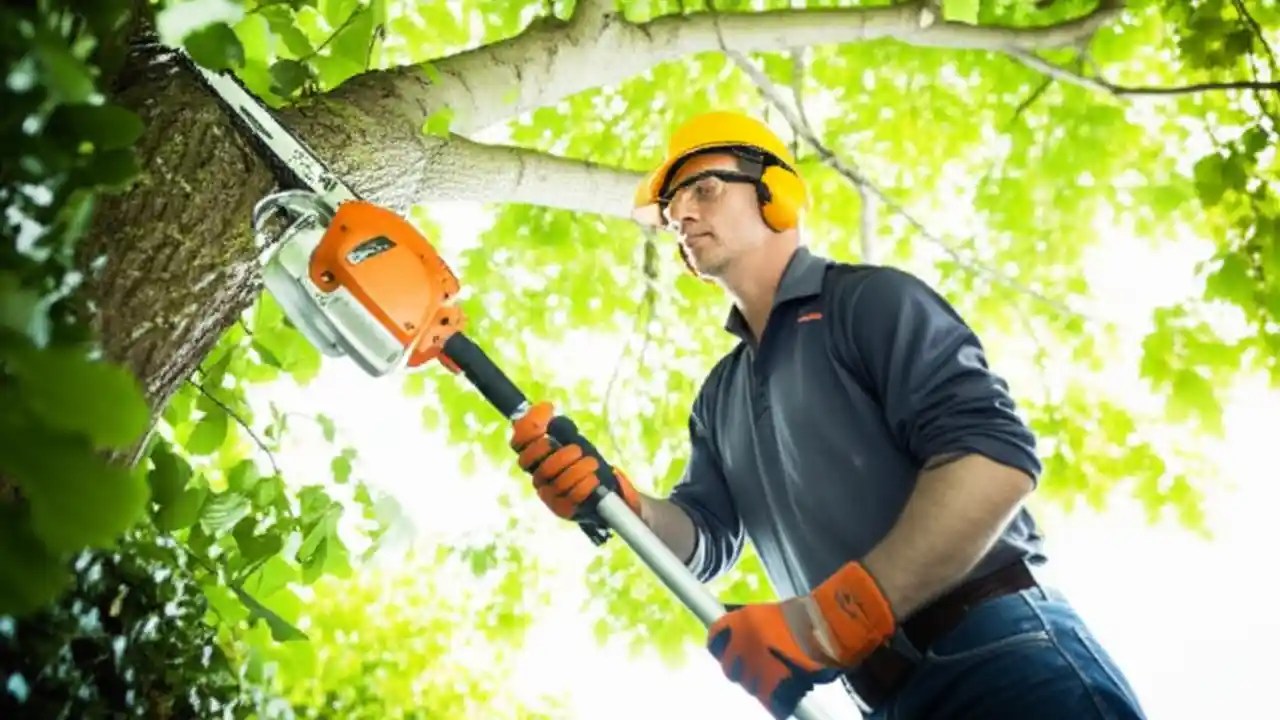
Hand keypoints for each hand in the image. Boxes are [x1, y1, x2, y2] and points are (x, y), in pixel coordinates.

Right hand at [508, 401, 641, 521]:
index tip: (545, 420)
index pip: (519, 443)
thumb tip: (545, 407)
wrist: (603, 493)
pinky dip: (584, 485)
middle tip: (576, 450)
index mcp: (537, 457)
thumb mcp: (573, 441)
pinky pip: (570, 496)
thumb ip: (560, 428)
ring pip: (554, 480)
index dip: (527, 429)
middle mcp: (538, 475)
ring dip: (576, 469)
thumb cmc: (584, 463)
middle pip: (533, 464)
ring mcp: (548, 494)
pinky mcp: (562, 509)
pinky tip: (593, 479)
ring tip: (591, 463)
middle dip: (555, 454)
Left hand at [706, 561, 896, 718]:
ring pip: (748, 685)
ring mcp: (755, 670)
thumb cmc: (807, 616)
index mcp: (740, 622)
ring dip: (760, 682)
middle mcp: (741, 646)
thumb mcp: (770, 614)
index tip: (730, 648)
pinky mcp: (772, 690)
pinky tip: (786, 689)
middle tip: (759, 664)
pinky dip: (776, 698)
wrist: (831, 627)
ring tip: (780, 673)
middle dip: (741, 668)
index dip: (723, 646)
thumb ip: (751, 627)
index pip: (715, 638)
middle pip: (729, 667)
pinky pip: (768, 701)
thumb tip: (742, 640)